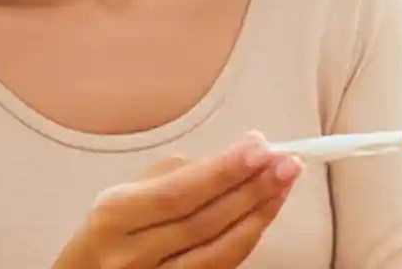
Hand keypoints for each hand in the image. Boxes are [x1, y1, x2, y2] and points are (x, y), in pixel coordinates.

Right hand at [52, 132, 301, 268]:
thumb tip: (236, 159)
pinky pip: (222, 267)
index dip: (225, 170)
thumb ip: (177, 175)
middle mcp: (131, 255)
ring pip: (221, 251)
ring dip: (260, 213)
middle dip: (252, 188)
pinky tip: (266, 211)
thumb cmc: (114, 225)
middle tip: (287, 160)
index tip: (260, 145)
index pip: (180, 193)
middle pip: (205, 222)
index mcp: (114, 216)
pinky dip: (249, 236)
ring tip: (285, 183)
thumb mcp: (129, 190)